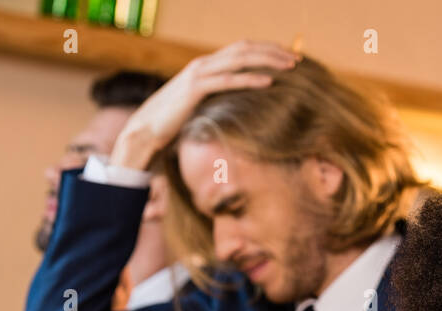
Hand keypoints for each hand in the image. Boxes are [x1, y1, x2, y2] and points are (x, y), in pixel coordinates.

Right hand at [109, 41, 300, 169]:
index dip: (265, 51)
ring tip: (289, 66)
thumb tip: (232, 107)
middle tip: (296, 58)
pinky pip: (228, 80)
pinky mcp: (195, 89)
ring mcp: (198, 74)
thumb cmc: (170, 123)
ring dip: (267, 61)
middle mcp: (202, 64)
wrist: (145, 130)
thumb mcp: (197, 107)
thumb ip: (214, 100)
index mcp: (205, 66)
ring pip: (239, 59)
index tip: (286, 58)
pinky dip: (250, 79)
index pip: (240, 50)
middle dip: (272, 51)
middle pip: (244, 48)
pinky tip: (268, 82)